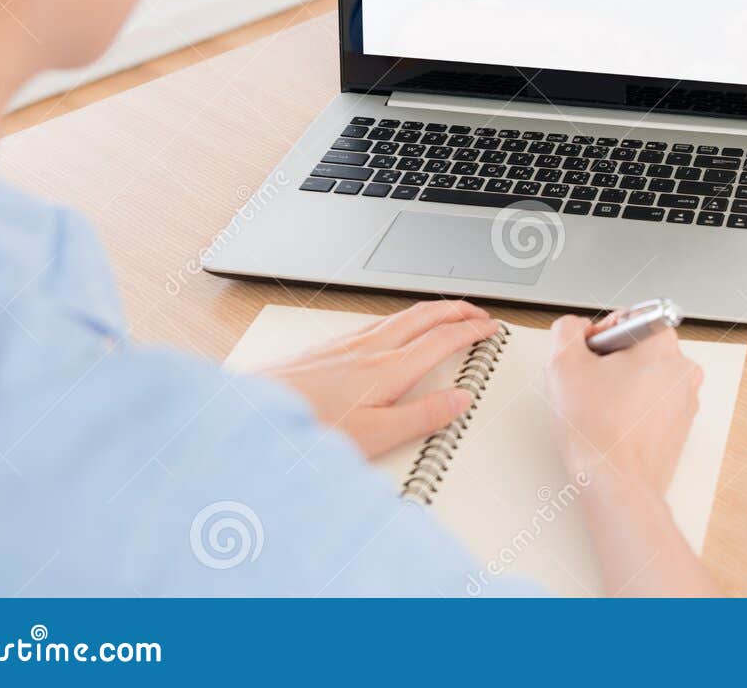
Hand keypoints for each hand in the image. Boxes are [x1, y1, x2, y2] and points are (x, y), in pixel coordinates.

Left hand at [262, 300, 498, 457]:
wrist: (255, 411)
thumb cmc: (309, 428)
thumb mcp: (375, 436)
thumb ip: (423, 416)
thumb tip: (460, 399)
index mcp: (390, 368)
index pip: (444, 339)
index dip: (473, 331)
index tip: (492, 328)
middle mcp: (371, 347)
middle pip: (426, 315)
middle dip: (458, 309)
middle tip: (479, 312)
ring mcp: (349, 342)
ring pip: (403, 314)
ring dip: (433, 309)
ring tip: (447, 313)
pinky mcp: (330, 345)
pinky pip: (380, 320)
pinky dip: (405, 317)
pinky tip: (396, 327)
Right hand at [543, 314, 701, 497]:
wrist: (616, 484)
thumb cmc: (597, 430)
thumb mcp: (563, 363)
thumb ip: (566, 330)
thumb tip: (576, 329)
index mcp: (663, 344)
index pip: (628, 318)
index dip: (600, 336)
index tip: (588, 358)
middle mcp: (683, 368)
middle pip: (636, 348)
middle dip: (609, 362)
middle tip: (589, 386)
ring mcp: (685, 400)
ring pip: (643, 377)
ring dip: (619, 386)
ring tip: (599, 409)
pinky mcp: (679, 426)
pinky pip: (651, 404)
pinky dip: (631, 409)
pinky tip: (612, 425)